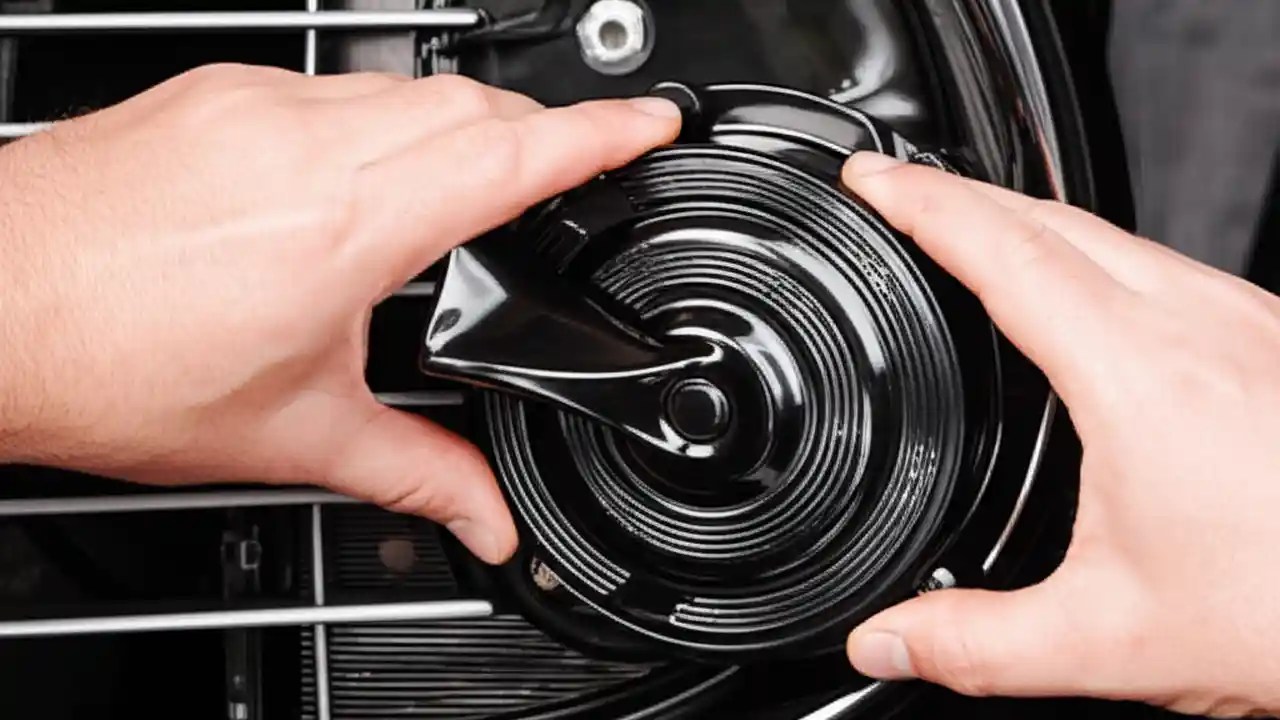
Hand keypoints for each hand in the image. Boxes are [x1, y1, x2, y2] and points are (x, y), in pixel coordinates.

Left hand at [0, 64, 680, 563]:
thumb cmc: (103, 364)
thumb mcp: (290, 433)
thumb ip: (412, 473)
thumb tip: (485, 518)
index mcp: (342, 223)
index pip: (507, 152)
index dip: (599, 131)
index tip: (652, 120)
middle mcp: (301, 141)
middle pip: (469, 103)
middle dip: (540, 126)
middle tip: (571, 167)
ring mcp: (252, 104)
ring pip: (403, 84)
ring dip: (462, 120)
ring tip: (474, 177)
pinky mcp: (211, 94)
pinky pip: (335, 83)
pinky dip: (384, 116)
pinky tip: (366, 171)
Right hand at [841, 152, 1279, 716]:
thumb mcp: (1115, 641)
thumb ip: (979, 645)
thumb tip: (886, 640)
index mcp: (1140, 375)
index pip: (1005, 252)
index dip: (923, 205)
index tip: (871, 180)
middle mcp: (1201, 326)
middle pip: (1055, 217)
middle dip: (961, 192)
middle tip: (899, 189)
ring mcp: (1249, 322)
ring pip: (1116, 235)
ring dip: (1029, 219)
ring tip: (973, 230)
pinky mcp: (1276, 339)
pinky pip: (1164, 267)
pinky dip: (1093, 255)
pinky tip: (1083, 296)